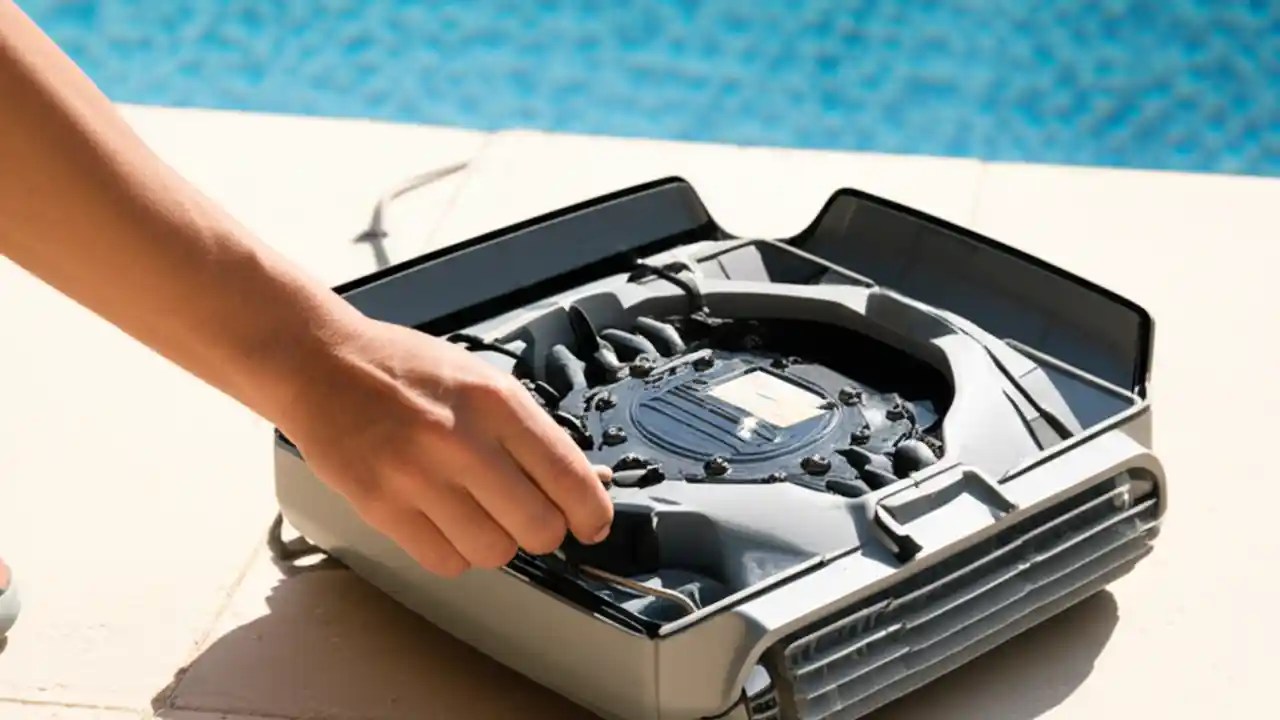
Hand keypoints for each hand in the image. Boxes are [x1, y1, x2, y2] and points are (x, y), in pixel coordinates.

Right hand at [277, 318, 613, 576]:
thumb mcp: (480, 379)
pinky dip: (454, 553)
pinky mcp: (381, 506)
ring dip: (497, 544)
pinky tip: (445, 523)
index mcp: (496, 400)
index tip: (592, 524)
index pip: (569, 476)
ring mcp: (419, 476)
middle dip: (545, 532)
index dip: (592, 513)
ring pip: (494, 553)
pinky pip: (444, 561)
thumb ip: (528, 431)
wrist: (321, 363)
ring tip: (479, 515)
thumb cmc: (404, 369)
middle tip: (531, 519)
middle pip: (539, 528)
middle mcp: (462, 440)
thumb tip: (583, 483)